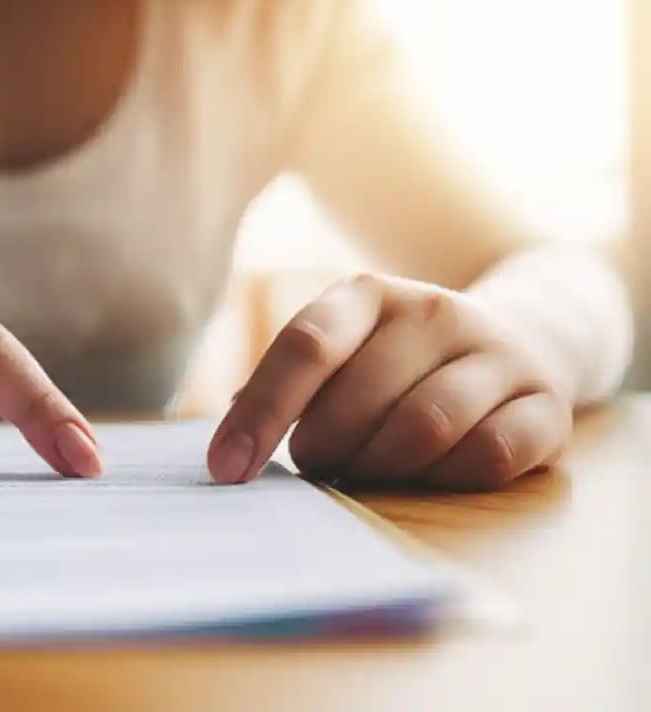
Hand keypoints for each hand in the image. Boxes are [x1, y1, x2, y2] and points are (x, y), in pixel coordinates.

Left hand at [207, 273, 572, 489]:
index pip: (305, 346)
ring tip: (368, 471)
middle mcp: (434, 310)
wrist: (512, 346)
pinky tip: (431, 476)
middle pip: (361, 400)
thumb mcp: (336, 355)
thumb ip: (282, 389)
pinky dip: (447, 480)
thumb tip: (229, 441)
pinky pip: (489, 457)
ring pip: (424, 428)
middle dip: (325, 451)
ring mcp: (498, 353)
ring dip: (381, 468)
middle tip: (321, 465)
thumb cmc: (392, 366)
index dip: (261, 413)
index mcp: (366, 294)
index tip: (226, 469)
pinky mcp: (547, 405)